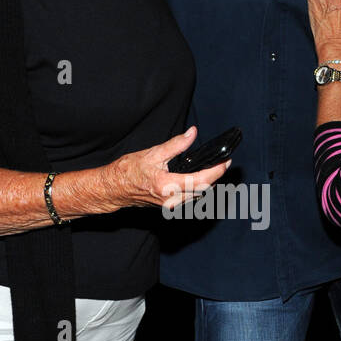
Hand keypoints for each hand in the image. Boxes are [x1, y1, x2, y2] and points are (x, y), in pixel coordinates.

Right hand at [106, 127, 230, 211]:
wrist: (115, 188)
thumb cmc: (128, 171)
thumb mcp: (153, 153)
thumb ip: (176, 145)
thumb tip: (192, 134)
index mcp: (167, 185)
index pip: (200, 181)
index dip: (216, 172)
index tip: (226, 162)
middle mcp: (171, 200)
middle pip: (203, 191)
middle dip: (215, 177)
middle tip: (223, 163)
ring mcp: (171, 205)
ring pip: (198, 196)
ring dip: (208, 184)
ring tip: (213, 169)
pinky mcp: (170, 207)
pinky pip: (190, 198)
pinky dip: (198, 188)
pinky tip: (200, 178)